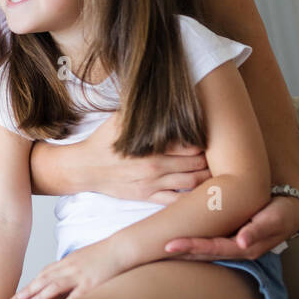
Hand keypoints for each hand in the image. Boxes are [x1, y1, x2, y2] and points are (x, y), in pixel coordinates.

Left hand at [8, 241, 122, 298]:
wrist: (121, 248)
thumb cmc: (105, 254)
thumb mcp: (84, 258)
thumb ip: (73, 267)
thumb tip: (65, 278)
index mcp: (68, 261)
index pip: (46, 272)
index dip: (34, 282)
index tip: (24, 291)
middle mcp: (70, 267)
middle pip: (46, 278)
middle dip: (31, 288)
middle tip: (19, 298)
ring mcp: (80, 275)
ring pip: (56, 285)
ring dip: (42, 294)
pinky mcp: (92, 283)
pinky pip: (76, 294)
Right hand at [72, 113, 211, 202]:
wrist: (84, 168)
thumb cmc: (101, 142)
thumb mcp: (117, 119)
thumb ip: (139, 112)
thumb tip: (156, 98)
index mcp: (151, 145)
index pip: (190, 143)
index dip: (201, 141)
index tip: (205, 139)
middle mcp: (155, 165)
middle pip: (195, 162)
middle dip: (208, 158)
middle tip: (214, 155)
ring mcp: (153, 183)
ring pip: (191, 182)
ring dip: (205, 177)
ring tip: (211, 171)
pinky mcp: (147, 196)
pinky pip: (175, 201)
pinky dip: (190, 198)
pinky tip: (197, 193)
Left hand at [163, 194, 298, 260]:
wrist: (289, 210)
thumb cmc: (282, 212)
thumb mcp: (275, 218)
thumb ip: (259, 229)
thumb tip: (242, 241)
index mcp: (245, 247)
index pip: (213, 249)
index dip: (191, 247)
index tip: (170, 245)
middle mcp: (235, 249)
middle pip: (203, 254)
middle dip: (181, 253)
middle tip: (158, 248)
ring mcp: (231, 245)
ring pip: (203, 252)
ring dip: (183, 251)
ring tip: (160, 247)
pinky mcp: (228, 237)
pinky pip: (207, 243)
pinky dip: (191, 243)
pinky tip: (175, 240)